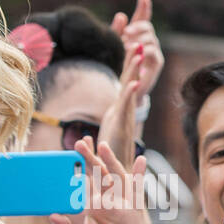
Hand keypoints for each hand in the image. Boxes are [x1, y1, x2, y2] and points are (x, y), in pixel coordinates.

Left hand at [48, 136, 148, 223]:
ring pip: (115, 177)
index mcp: (91, 207)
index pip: (83, 182)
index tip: (69, 153)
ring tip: (103, 146)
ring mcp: (121, 204)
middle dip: (90, 158)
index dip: (77, 168)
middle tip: (80, 142)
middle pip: (98, 174)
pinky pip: (137, 190)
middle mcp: (106, 202)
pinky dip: (139, 175)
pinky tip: (140, 160)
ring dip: (110, 161)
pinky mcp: (134, 211)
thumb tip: (51, 216)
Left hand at [96, 41, 146, 163]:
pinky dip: (130, 95)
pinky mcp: (121, 128)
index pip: (125, 89)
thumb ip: (92, 141)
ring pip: (129, 92)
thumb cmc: (108, 166)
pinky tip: (133, 83)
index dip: (128, 71)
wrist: (119, 180)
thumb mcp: (99, 148)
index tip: (130, 50)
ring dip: (133, 73)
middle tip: (138, 43)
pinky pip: (126, 108)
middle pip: (130, 84)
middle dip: (133, 64)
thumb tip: (84, 138)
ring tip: (138, 54)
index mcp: (119, 117)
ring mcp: (124, 120)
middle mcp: (124, 116)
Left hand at [110, 0, 163, 96]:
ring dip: (139, 37)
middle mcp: (148, 42)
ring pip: (151, 37)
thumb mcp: (116, 48)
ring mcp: (154, 52)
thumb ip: (117, 32)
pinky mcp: (157, 63)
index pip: (143, 19)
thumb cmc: (120, 69)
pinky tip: (136, 50)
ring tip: (127, 43)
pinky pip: (153, 51)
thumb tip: (121, 15)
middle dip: (137, 27)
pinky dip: (144, 49)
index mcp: (138, 36)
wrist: (126, 90)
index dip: (144, 8)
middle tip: (126, 33)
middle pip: (147, 26)